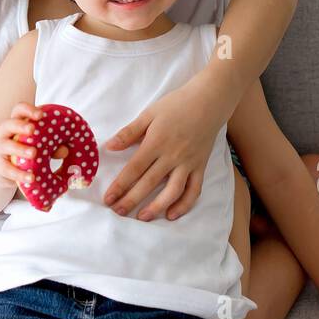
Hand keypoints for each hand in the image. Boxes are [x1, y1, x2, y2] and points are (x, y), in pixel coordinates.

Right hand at [0, 103, 44, 193]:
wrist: (0, 170)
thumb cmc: (22, 152)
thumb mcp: (36, 146)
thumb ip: (51, 147)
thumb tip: (65, 150)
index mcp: (16, 124)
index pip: (18, 110)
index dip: (28, 110)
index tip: (40, 114)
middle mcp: (4, 133)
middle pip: (8, 124)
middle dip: (20, 125)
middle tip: (32, 129)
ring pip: (6, 145)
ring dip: (20, 149)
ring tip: (33, 153)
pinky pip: (7, 169)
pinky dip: (19, 174)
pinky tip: (31, 178)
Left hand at [101, 75, 228, 219]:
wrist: (209, 101)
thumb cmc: (176, 105)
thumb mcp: (149, 114)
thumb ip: (129, 132)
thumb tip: (109, 147)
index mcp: (156, 142)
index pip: (134, 169)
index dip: (120, 186)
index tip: (108, 199)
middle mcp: (172, 156)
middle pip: (149, 183)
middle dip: (132, 200)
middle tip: (118, 212)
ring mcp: (188, 163)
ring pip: (172, 191)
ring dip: (157, 207)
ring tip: (142, 217)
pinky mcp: (201, 166)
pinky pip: (193, 190)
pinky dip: (184, 205)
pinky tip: (172, 214)